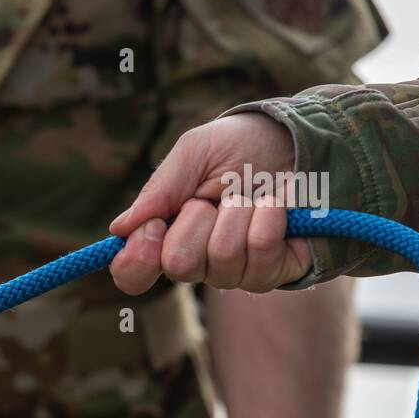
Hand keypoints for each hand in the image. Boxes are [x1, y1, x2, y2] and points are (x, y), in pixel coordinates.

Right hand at [109, 113, 312, 294]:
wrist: (298, 141)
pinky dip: (268, 217)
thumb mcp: (192, 154)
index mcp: (166, 238)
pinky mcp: (275, 270)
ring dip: (236, 213)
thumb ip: (158, 191)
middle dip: (196, 220)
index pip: (134, 277)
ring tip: (247, 194)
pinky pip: (260, 257)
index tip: (153, 226)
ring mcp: (236, 271)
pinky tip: (274, 204)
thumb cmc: (241, 146)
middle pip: (179, 267)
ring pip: (221, 260)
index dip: (136, 260)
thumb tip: (119, 229)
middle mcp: (198, 262)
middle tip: (211, 197)